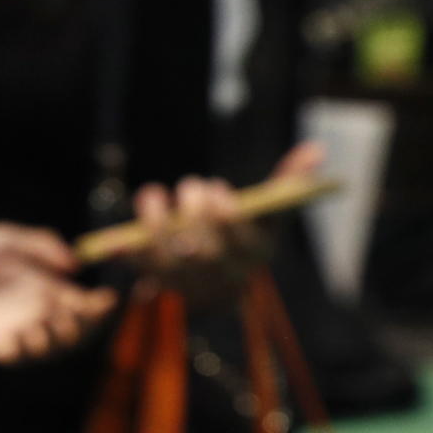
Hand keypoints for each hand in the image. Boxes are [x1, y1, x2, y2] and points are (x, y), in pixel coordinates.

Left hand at [0, 223, 115, 363]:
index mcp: (46, 287)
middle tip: (84, 312)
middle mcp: (35, 312)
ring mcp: (15, 330)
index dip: (103, 306)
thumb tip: (73, 266)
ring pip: (54, 349)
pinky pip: (19, 357)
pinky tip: (28, 331)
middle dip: (90, 326)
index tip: (110, 297)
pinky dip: (30, 349)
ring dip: (62, 339)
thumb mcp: (7, 238)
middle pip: (78, 332)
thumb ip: (40, 244)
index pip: (86, 305)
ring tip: (52, 319)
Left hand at [121, 141, 320, 304]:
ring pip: (168, 258)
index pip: (240, 241)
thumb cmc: (244, 235)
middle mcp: (221, 275)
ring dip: (156, 223)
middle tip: (192, 185)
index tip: (219, 189)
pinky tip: (117, 238)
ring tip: (154, 196)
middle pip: (203, 250)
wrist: (217, 283)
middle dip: (195, 213)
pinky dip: (128, 252)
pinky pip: (140, 268)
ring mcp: (188, 282)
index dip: (226, 217)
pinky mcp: (158, 283)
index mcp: (253, 256)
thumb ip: (287, 183)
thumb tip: (315, 149)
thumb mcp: (267, 213)